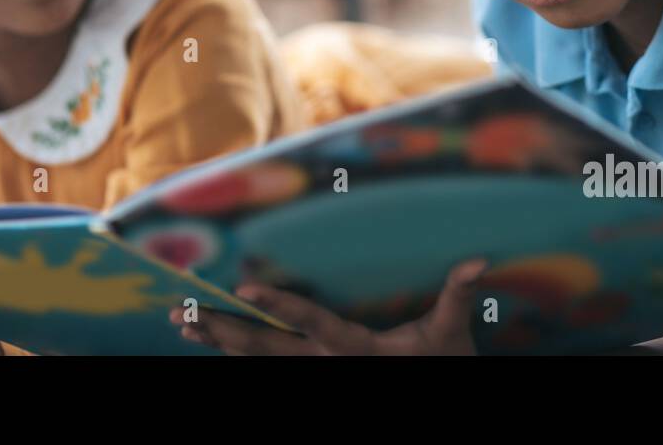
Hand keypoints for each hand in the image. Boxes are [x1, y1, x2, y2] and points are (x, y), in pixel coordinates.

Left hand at [169, 258, 487, 354]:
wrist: (439, 400)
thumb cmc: (444, 368)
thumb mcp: (451, 336)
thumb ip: (457, 295)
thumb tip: (479, 262)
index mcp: (356, 350)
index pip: (310, 322)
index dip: (278, 303)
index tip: (243, 288)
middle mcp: (327, 367)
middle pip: (265, 349)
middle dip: (223, 330)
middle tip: (182, 313)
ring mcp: (317, 377)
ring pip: (257, 362)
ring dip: (219, 342)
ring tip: (182, 325)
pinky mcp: (314, 378)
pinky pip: (265, 368)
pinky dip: (235, 353)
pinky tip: (210, 341)